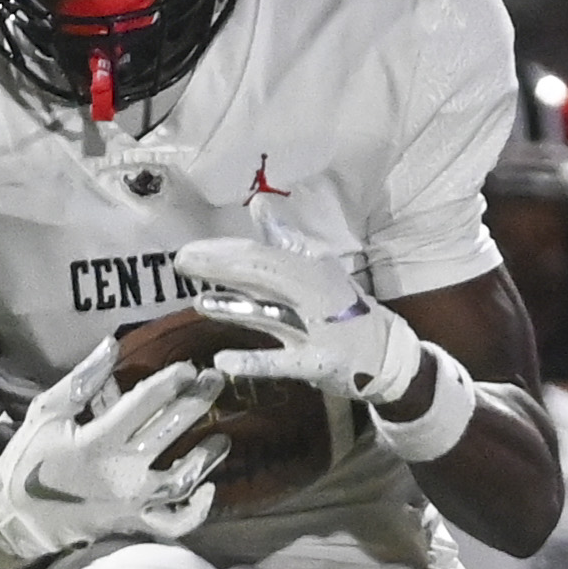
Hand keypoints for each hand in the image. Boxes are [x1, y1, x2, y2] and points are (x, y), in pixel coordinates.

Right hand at [0, 340, 224, 568]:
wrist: (14, 518)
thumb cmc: (29, 460)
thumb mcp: (46, 413)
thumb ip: (81, 380)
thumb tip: (111, 345)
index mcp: (98, 440)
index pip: (145, 403)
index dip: (171, 382)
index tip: (190, 367)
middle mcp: (122, 472)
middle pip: (170, 432)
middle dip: (197, 403)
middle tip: (216, 382)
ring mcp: (132, 502)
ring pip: (182, 480)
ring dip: (207, 457)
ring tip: (223, 436)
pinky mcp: (134, 525)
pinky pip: (175, 524)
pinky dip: (196, 511)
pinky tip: (209, 489)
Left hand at [174, 228, 422, 411]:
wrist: (385, 352)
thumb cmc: (345, 310)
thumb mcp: (318, 269)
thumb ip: (285, 240)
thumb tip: (259, 205)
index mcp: (311, 267)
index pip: (261, 253)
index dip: (224, 251)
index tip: (192, 250)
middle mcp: (313, 292)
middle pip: (261, 274)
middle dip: (219, 267)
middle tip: (182, 263)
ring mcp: (315, 329)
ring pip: (268, 312)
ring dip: (231, 307)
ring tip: (199, 301)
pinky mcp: (315, 363)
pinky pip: (280, 362)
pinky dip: (252, 362)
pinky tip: (223, 361)